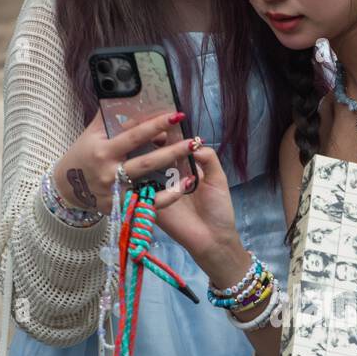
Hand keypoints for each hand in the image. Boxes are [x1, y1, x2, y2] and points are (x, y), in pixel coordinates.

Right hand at [51, 108, 190, 216]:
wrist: (66, 188)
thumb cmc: (83, 154)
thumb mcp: (92, 134)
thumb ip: (110, 117)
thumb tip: (127, 93)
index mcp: (103, 151)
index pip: (134, 136)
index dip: (155, 125)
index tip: (175, 116)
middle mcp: (110, 173)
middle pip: (146, 162)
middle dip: (172, 151)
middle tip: (193, 140)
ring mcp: (116, 193)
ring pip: (150, 183)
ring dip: (174, 173)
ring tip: (193, 162)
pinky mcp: (121, 208)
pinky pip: (148, 203)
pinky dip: (168, 196)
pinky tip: (184, 185)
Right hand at [151, 139, 247, 283]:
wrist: (214, 239)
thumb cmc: (218, 209)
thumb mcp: (217, 179)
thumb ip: (208, 158)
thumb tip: (193, 142)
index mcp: (183, 166)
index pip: (170, 143)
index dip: (165, 130)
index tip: (159, 117)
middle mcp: (167, 175)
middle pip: (154, 152)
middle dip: (149, 138)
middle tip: (144, 125)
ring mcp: (157, 189)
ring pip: (144, 167)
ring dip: (141, 155)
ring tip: (139, 142)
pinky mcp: (150, 204)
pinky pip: (141, 189)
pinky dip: (139, 178)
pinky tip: (138, 167)